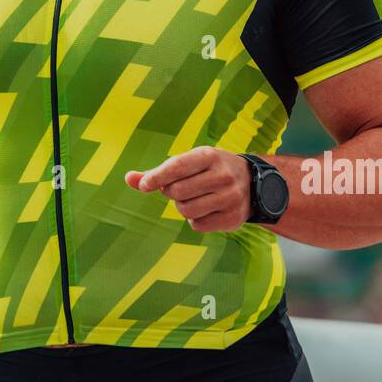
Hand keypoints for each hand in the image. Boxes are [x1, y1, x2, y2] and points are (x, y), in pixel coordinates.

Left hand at [125, 146, 251, 232]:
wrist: (253, 183)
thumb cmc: (210, 170)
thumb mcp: (190, 163)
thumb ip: (158, 172)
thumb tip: (129, 178)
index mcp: (209, 156)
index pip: (177, 166)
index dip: (157, 176)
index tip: (144, 185)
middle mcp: (222, 175)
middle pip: (177, 191)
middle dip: (171, 192)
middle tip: (180, 189)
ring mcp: (230, 197)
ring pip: (186, 210)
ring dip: (182, 207)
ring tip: (194, 199)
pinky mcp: (232, 218)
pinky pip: (198, 225)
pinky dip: (195, 220)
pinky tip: (206, 210)